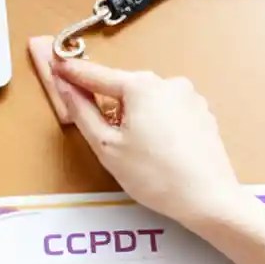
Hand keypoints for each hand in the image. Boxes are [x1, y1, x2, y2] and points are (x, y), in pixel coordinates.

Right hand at [52, 59, 263, 230]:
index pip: (97, 74)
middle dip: (109, 106)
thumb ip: (82, 111)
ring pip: (147, 102)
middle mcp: (168, 83)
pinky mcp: (201, 113)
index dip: (73, 73)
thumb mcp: (106, 145)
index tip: (56, 65)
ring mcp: (189, 97)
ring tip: (137, 153)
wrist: (208, 198)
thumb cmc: (157, 176)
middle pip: (124, 88)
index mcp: (142, 86)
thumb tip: (66, 87)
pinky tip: (158, 151)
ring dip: (135, 118)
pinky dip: (156, 125)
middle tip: (103, 136)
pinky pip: (167, 112)